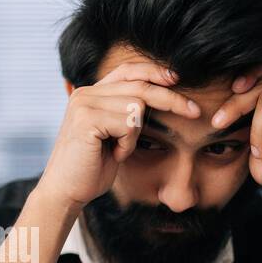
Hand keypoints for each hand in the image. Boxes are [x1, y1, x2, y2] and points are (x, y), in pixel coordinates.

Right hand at [35, 60, 201, 210]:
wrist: (66, 192)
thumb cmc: (92, 169)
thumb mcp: (113, 135)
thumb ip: (126, 112)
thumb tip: (161, 93)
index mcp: (91, 94)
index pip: (127, 70)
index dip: (154, 71)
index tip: (177, 79)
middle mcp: (85, 93)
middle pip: (140, 85)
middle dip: (171, 98)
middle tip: (195, 112)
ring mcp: (84, 104)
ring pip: (137, 106)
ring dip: (136, 135)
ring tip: (119, 150)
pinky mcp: (86, 119)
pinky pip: (128, 123)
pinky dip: (128, 144)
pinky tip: (113, 155)